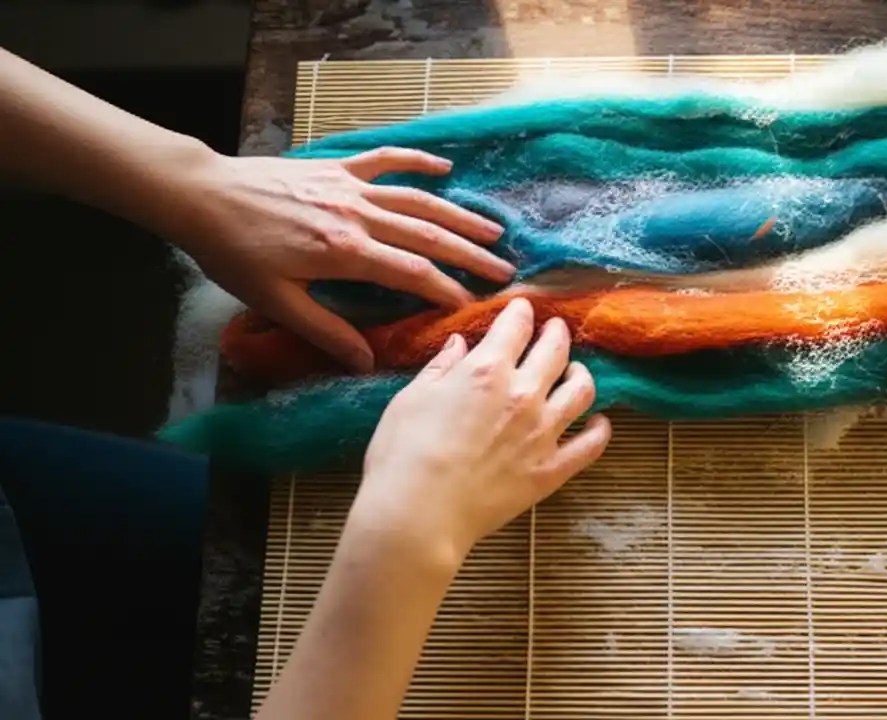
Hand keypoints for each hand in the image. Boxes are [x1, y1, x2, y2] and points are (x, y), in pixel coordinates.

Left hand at [164, 147, 513, 371]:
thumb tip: (366, 362)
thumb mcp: (276, 302)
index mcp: (345, 252)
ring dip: (458, 215)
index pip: (413, 274)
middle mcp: (358, 215)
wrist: (202, 196)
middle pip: (428, 235)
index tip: (474, 306)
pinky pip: (387, 161)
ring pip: (418, 200)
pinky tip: (445, 169)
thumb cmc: (233, 254)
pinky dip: (418, 162)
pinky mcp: (337, 167)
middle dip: (470, 254)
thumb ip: (326, 331)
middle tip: (504, 271)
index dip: (448, 291)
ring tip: (492, 229)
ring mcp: (350, 187)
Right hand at [355, 297, 611, 567]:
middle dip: (556, 333)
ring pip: (582, 389)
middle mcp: (523, 393)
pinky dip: (599, 428)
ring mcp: (544, 431)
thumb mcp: (411, 398)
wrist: (418, 514)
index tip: (523, 309)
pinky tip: (596, 421)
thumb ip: (441, 367)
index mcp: (487, 369)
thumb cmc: (402, 455)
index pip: (516, 326)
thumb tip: (458, 344)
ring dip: (581, 373)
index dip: (521, 312)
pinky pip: (591, 443)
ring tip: (575, 371)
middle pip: (555, 350)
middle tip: (555, 329)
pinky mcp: (552, 469)